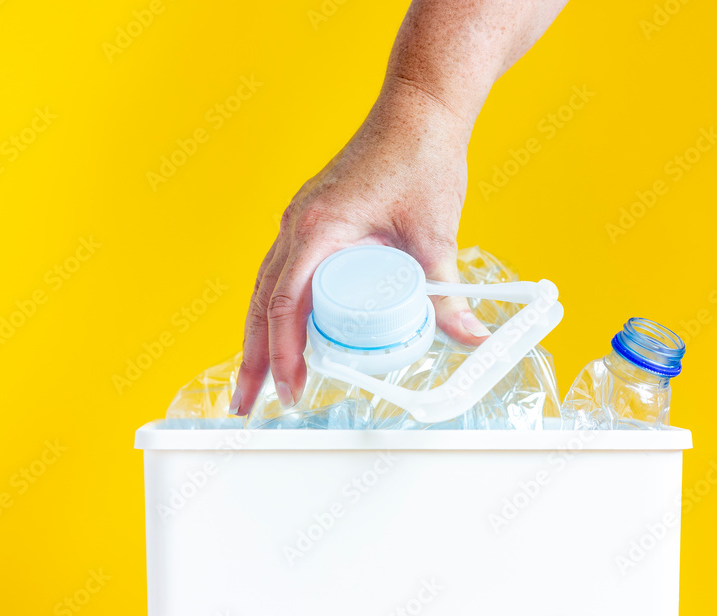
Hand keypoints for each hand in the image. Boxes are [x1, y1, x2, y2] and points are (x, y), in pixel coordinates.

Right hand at [229, 81, 490, 415]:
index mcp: (318, 228)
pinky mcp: (308, 221)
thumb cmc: (422, 157)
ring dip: (257, 337)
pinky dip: (273, 311)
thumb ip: (448, 291)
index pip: (287, 304)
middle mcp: (296, 225)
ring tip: (255, 382)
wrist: (418, 109)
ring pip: (264, 291)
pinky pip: (279, 274)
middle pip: (261, 304)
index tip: (290, 391)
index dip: (283, 354)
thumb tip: (470, 338)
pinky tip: (279, 336)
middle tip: (247, 405)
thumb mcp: (436, 234)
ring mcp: (297, 222)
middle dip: (252, 358)